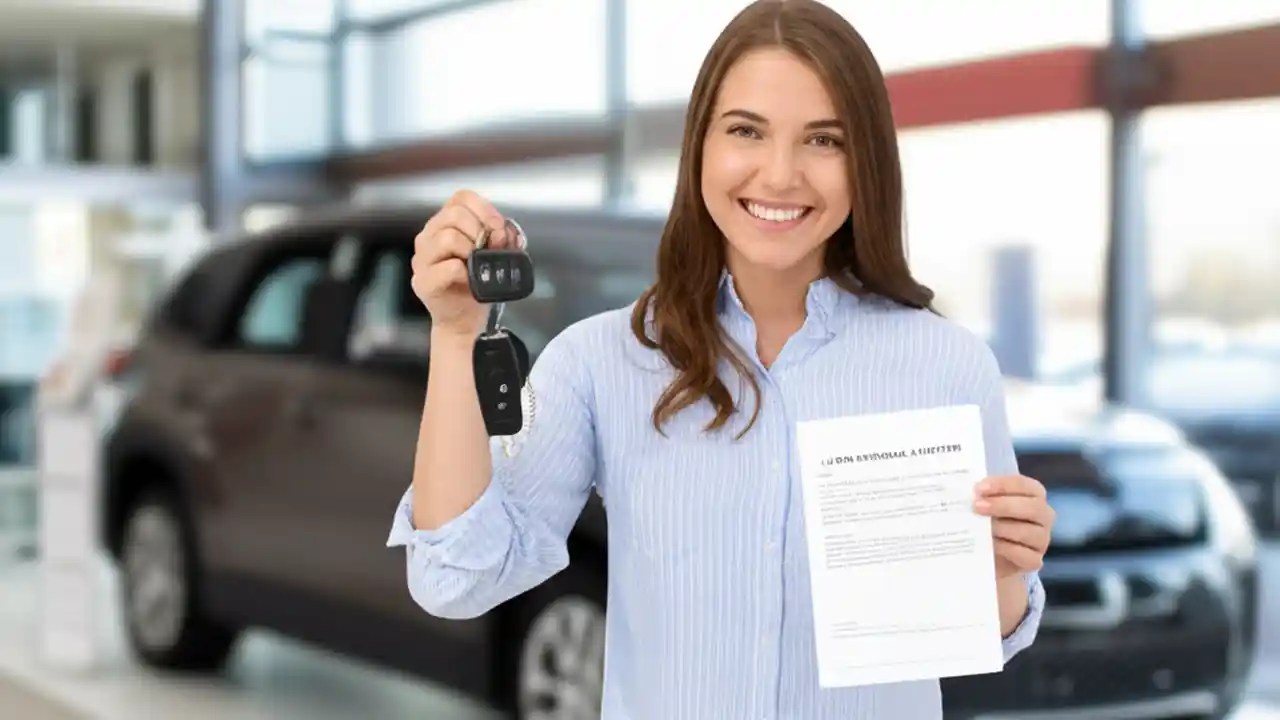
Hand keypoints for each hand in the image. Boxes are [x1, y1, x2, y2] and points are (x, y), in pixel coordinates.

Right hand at [411, 189, 514, 337]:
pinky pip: (449, 267)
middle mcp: (428, 236)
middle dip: (480, 231)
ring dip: (471, 251)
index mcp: (444, 223)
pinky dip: (465, 272)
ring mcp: (422, 259)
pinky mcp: (424, 281)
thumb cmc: (476, 284)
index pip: (461, 198)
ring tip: (477, 265)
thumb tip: (502, 232)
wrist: (464, 319)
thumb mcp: (494, 254)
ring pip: (448, 238)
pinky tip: (469, 279)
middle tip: (490, 250)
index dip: (484, 209)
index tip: (498, 228)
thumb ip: (499, 238)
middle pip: (454, 215)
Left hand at [973, 474, 1054, 579]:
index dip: (1002, 485)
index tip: (979, 488)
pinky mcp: (1035, 561)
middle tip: (977, 506)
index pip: (1023, 485)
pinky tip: (991, 545)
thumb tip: (969, 491)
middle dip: (1002, 505)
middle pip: (1032, 507)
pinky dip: (1007, 549)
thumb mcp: (985, 504)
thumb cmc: (988, 522)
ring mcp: (1042, 539)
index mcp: (1034, 494)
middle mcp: (1043, 515)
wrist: (988, 554)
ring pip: (1029, 532)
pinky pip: (1025, 555)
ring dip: (1003, 528)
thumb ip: (982, 495)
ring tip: (981, 528)